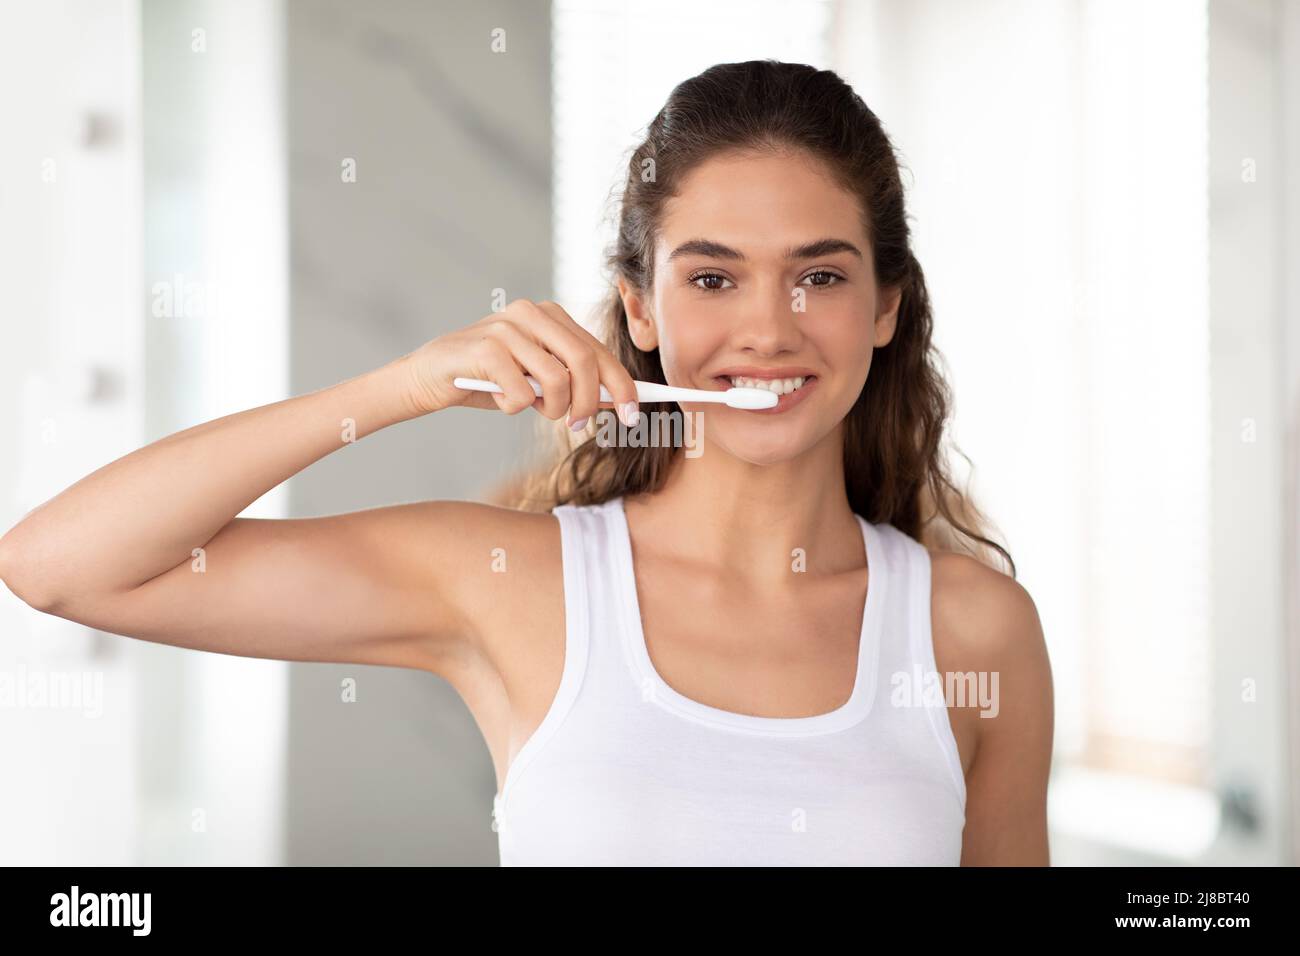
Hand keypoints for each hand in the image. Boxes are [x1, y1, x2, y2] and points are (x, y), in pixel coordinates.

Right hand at [401, 299, 639, 428]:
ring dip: (550, 408)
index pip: (598, 351)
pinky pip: (521, 393)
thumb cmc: (489, 380)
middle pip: (584, 363)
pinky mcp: (485, 348)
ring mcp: (507, 327)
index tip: (633, 414)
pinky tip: (499, 399)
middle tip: (577, 424)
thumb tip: (615, 400)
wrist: (429, 378)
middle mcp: (531, 313)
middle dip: (588, 402)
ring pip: (556, 380)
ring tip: (530, 407)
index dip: (621, 385)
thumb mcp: (536, 379)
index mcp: (549, 315)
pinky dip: (514, 407)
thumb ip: (571, 381)